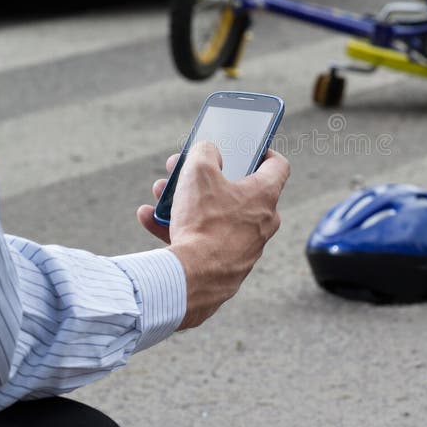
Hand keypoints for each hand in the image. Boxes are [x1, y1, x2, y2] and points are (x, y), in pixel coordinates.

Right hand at [138, 143, 289, 328]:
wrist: (193, 279)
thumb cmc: (204, 222)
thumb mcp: (199, 172)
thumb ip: (204, 152)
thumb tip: (207, 150)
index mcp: (265, 195)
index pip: (277, 165)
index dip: (262, 150)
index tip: (245, 147)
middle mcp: (261, 222)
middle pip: (235, 190)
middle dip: (204, 177)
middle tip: (182, 168)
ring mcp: (244, 246)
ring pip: (214, 214)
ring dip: (185, 201)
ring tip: (160, 194)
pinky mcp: (225, 266)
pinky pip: (202, 240)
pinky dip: (177, 228)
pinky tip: (149, 218)